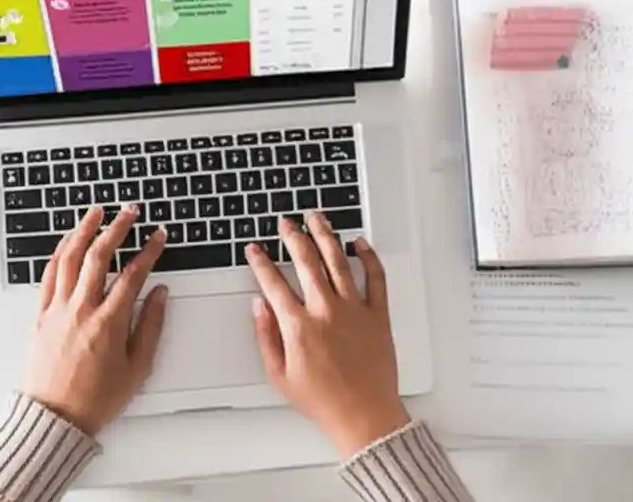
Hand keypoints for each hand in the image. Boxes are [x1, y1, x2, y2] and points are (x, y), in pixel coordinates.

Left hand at [21, 205, 168, 434]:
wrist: (55, 418)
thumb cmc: (96, 399)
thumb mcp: (137, 368)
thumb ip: (150, 326)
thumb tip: (158, 294)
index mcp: (108, 323)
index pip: (133, 274)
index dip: (148, 250)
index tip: (158, 236)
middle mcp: (81, 310)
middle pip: (99, 256)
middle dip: (117, 228)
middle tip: (129, 213)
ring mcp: (57, 310)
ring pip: (70, 258)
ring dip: (83, 230)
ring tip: (96, 213)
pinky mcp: (40, 315)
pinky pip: (49, 275)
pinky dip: (59, 253)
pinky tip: (67, 242)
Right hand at [247, 212, 409, 457]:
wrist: (364, 416)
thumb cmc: (324, 401)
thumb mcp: (280, 375)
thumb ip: (266, 337)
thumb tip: (259, 306)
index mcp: (299, 326)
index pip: (274, 283)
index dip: (260, 262)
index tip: (255, 250)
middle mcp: (326, 311)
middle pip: (307, 262)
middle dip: (293, 237)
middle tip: (286, 223)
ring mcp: (354, 310)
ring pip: (338, 261)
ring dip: (325, 235)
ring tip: (317, 217)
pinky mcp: (378, 315)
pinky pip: (375, 278)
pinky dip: (368, 257)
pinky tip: (360, 243)